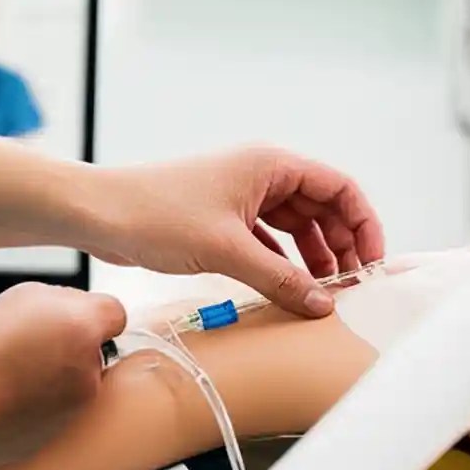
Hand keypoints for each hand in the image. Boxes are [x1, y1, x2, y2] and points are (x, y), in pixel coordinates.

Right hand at [0, 282, 126, 469]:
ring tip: (14, 371)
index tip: (63, 318)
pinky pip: (62, 408)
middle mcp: (91, 369)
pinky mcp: (62, 433)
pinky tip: (11, 395)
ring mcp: (80, 406)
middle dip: (73, 344)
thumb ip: (67, 300)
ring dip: (58, 373)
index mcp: (84, 327)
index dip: (88, 313)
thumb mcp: (23, 297)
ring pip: (80, 379)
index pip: (115, 313)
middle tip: (29, 343)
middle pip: (97, 347)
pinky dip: (43, 401)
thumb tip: (83, 312)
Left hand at [85, 145, 385, 317]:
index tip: (372, 263)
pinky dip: (280, 262)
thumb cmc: (155, 214)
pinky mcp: (218, 220)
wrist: (98, 213)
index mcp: (269, 165)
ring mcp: (238, 197)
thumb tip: (323, 304)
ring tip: (321, 295)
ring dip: (310, 259)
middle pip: (320, 209)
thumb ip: (280, 278)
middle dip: (339, 247)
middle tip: (349, 289)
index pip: (338, 188)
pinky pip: (265, 241)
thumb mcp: (226, 250)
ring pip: (293, 227)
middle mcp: (258, 175)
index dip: (362, 224)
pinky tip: (287, 289)